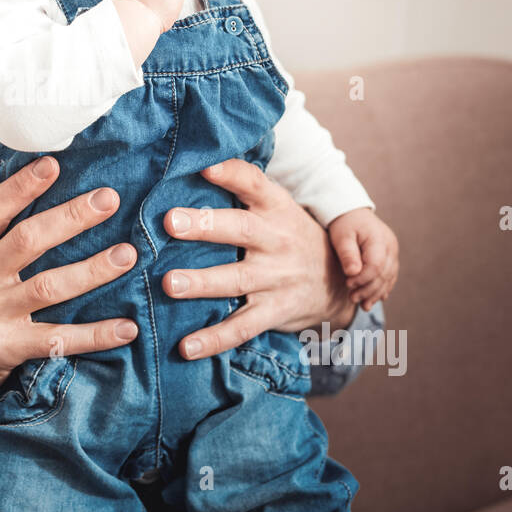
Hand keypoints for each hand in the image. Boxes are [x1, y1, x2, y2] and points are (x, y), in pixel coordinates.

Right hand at [0, 155, 138, 479]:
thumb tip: (23, 211)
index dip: (22, 186)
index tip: (53, 164)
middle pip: (29, 239)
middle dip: (72, 217)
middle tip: (108, 199)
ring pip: (50, 285)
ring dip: (93, 269)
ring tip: (127, 255)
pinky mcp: (5, 350)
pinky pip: (57, 339)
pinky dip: (94, 334)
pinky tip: (125, 328)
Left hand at [159, 158, 357, 359]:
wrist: (341, 282)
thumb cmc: (291, 236)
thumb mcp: (278, 208)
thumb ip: (243, 190)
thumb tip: (192, 163)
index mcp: (276, 208)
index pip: (253, 184)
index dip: (230, 172)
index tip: (203, 165)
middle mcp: (277, 240)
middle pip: (240, 230)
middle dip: (205, 226)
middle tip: (170, 222)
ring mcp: (276, 278)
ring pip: (236, 280)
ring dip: (202, 282)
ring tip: (169, 284)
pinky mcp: (274, 311)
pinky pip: (242, 327)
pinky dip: (215, 339)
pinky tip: (187, 347)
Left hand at [328, 207, 398, 311]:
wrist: (353, 213)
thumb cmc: (344, 224)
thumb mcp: (341, 236)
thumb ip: (347, 253)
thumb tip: (353, 272)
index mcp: (379, 239)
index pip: (376, 265)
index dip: (363, 279)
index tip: (348, 284)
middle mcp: (391, 246)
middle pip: (384, 274)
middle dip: (368, 289)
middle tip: (352, 299)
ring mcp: (393, 252)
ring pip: (389, 277)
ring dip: (376, 293)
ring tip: (363, 305)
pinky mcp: (391, 258)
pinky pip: (390, 276)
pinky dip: (383, 288)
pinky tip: (375, 299)